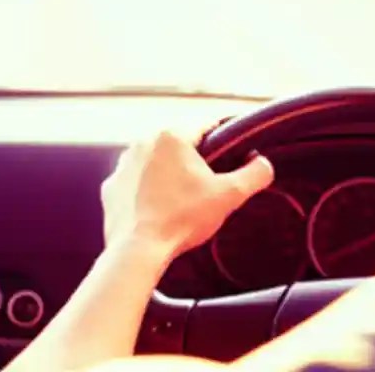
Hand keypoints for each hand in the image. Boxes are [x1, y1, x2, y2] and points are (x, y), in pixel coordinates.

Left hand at [100, 128, 274, 260]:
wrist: (138, 249)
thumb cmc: (182, 219)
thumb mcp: (228, 196)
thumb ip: (254, 174)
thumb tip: (263, 163)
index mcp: (171, 136)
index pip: (206, 124)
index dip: (225, 135)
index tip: (235, 145)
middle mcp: (142, 142)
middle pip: (179, 144)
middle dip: (195, 158)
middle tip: (210, 182)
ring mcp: (122, 165)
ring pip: (155, 161)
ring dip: (169, 173)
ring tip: (184, 198)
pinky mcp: (111, 187)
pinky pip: (135, 182)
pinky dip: (147, 191)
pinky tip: (159, 207)